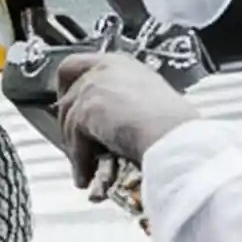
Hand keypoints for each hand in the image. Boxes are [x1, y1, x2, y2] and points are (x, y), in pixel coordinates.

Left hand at [55, 52, 198, 189]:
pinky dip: (80, 161)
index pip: (75, 65)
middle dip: (67, 125)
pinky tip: (88, 177)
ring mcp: (95, 85)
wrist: (176, 137)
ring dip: (75, 149)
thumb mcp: (146, 103)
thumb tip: (102, 127)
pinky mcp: (88, 106)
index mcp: (121, 63)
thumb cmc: (175, 127)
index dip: (65, 89)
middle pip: (67, 95)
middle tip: (74, 148)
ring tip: (86, 170)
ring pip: (69, 121)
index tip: (66, 111)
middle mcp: (106, 68)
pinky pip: (75, 139)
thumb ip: (120, 106)